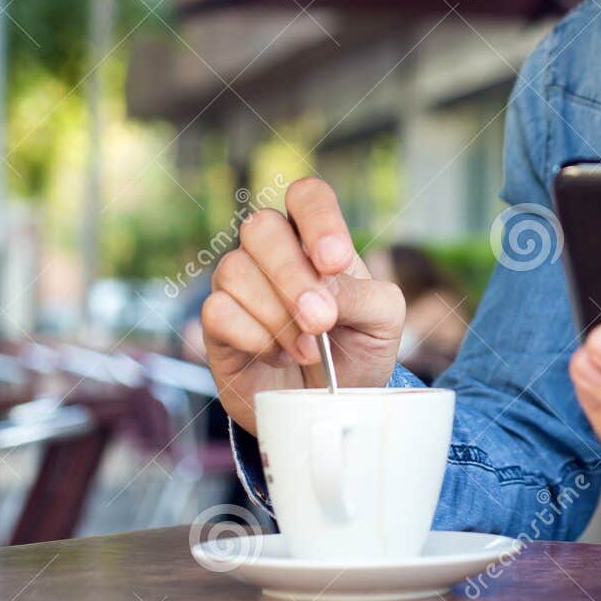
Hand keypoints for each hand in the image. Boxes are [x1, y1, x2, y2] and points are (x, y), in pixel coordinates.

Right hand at [201, 177, 406, 434]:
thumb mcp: (384, 320)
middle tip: (321, 320)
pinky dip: (252, 336)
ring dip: (278, 316)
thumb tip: (323, 291)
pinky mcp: (217, 323)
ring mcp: (240, 284)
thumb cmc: (359, 349)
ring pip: (235, 270)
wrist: (330, 404)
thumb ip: (363, 296)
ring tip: (310, 350)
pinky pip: (217, 310)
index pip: (307, 196)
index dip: (318, 219)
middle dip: (293, 276)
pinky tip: (275, 354)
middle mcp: (273, 251)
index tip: (334, 261)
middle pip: (262, 227)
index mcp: (317, 238)